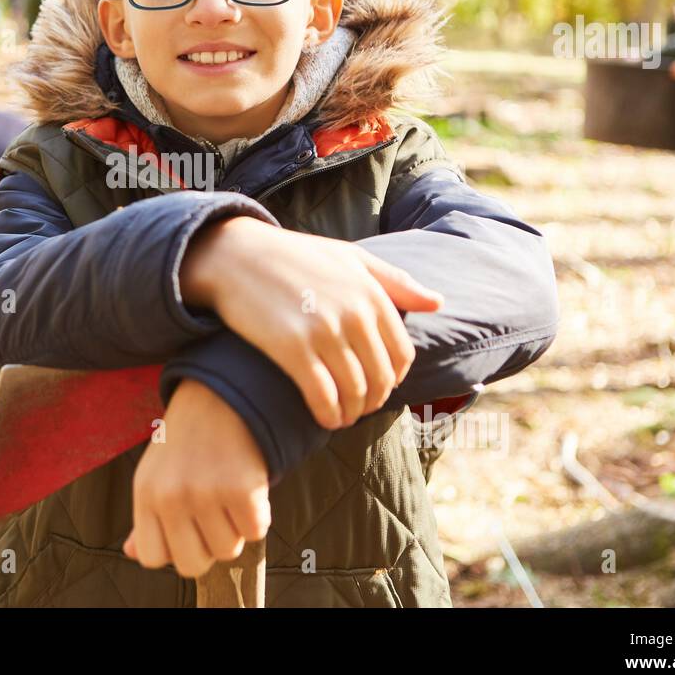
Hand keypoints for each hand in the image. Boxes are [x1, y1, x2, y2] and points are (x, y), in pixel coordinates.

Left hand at [123, 379, 269, 577]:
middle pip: (191, 564)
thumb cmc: (189, 439)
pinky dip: (259, 515)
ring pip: (228, 551)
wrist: (225, 392)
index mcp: (145, 493)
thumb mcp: (157, 472)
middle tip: (215, 514)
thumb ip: (145, 517)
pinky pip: (256, 531)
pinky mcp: (240, 488)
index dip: (175, 549)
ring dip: (236, 529)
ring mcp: (205, 492)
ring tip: (230, 493)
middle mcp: (170, 496)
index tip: (188, 528)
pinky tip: (249, 486)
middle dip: (208, 547)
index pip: (152, 557)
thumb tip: (132, 553)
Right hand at [180, 216, 442, 429]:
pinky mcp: (293, 349)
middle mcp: (353, 314)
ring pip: (355, 392)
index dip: (393, 379)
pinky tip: (325, 419)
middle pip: (381, 379)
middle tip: (357, 407)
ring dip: (352, 413)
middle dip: (373, 401)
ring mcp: (324, 332)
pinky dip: (329, 415)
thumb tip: (438, 302)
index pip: (401, 355)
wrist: (236, 256)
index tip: (377, 386)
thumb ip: (396, 281)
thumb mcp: (350, 257)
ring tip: (341, 416)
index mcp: (371, 293)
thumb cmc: (294, 256)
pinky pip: (323, 397)